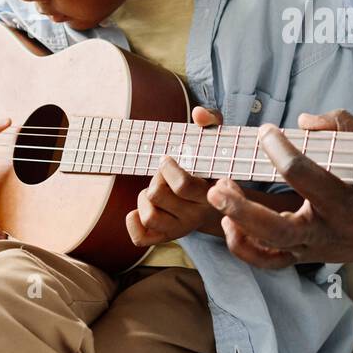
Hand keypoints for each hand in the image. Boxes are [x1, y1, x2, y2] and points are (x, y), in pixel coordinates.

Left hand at [126, 106, 223, 247]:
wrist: (219, 201)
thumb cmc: (212, 165)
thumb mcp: (216, 140)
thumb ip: (212, 120)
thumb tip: (198, 114)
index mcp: (209, 194)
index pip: (183, 185)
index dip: (168, 169)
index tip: (167, 159)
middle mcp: (196, 216)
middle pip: (158, 195)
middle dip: (156, 178)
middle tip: (165, 174)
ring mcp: (180, 229)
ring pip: (149, 215)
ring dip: (145, 197)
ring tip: (156, 190)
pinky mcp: (165, 237)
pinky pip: (140, 238)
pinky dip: (133, 222)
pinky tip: (139, 209)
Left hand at [206, 112, 352, 267]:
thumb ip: (342, 129)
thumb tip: (303, 120)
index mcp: (347, 205)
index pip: (305, 176)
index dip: (280, 150)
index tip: (266, 130)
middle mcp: (328, 232)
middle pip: (277, 228)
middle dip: (243, 208)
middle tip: (221, 183)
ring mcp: (315, 249)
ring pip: (268, 249)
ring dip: (238, 227)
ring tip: (219, 198)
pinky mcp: (307, 257)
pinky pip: (269, 260)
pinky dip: (245, 247)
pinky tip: (230, 225)